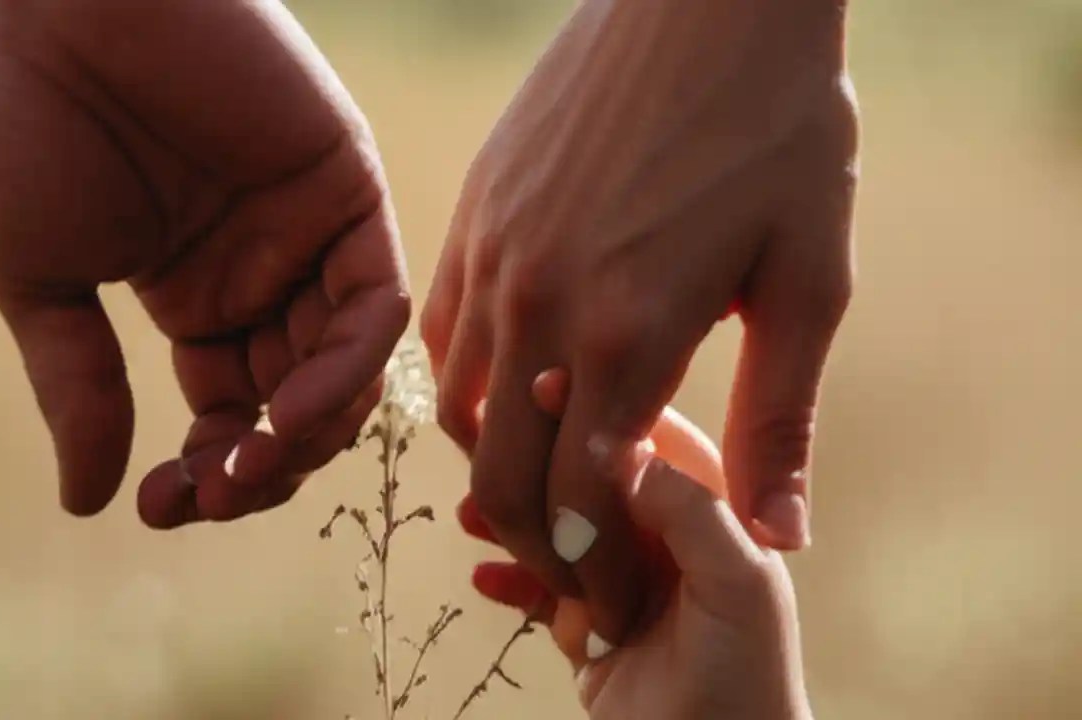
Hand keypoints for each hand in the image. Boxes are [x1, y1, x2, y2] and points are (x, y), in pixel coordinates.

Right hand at [0, 0, 408, 525]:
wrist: (54, 4)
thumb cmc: (26, 123)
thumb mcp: (38, 277)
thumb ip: (76, 384)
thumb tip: (89, 503)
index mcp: (196, 299)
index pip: (230, 417)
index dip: (207, 475)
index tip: (157, 508)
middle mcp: (263, 276)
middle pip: (298, 408)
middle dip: (264, 470)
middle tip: (214, 497)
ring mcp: (307, 236)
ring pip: (349, 371)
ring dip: (309, 436)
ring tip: (250, 468)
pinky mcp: (345, 189)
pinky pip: (374, 303)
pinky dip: (346, 368)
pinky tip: (292, 409)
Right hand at [422, 0, 855, 646]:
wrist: (704, 2)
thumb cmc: (779, 131)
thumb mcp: (807, 279)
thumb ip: (777, 418)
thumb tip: (779, 533)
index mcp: (628, 332)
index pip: (580, 498)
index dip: (593, 563)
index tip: (608, 591)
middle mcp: (540, 304)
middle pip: (504, 471)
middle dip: (534, 538)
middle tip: (567, 560)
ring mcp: (494, 255)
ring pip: (459, 406)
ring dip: (496, 462)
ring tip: (539, 478)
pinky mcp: (472, 214)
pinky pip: (439, 331)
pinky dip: (465, 383)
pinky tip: (507, 385)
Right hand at [460, 371, 808, 719]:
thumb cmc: (747, 675)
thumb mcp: (738, 583)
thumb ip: (691, 510)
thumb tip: (618, 446)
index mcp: (700, 507)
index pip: (639, 436)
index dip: (590, 410)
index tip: (538, 384)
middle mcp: (653, 531)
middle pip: (580, 475)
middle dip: (534, 465)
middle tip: (487, 455)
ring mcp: (613, 573)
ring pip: (549, 526)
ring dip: (509, 518)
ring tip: (470, 515)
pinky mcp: (580, 621)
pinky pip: (533, 587)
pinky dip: (507, 579)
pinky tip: (482, 576)